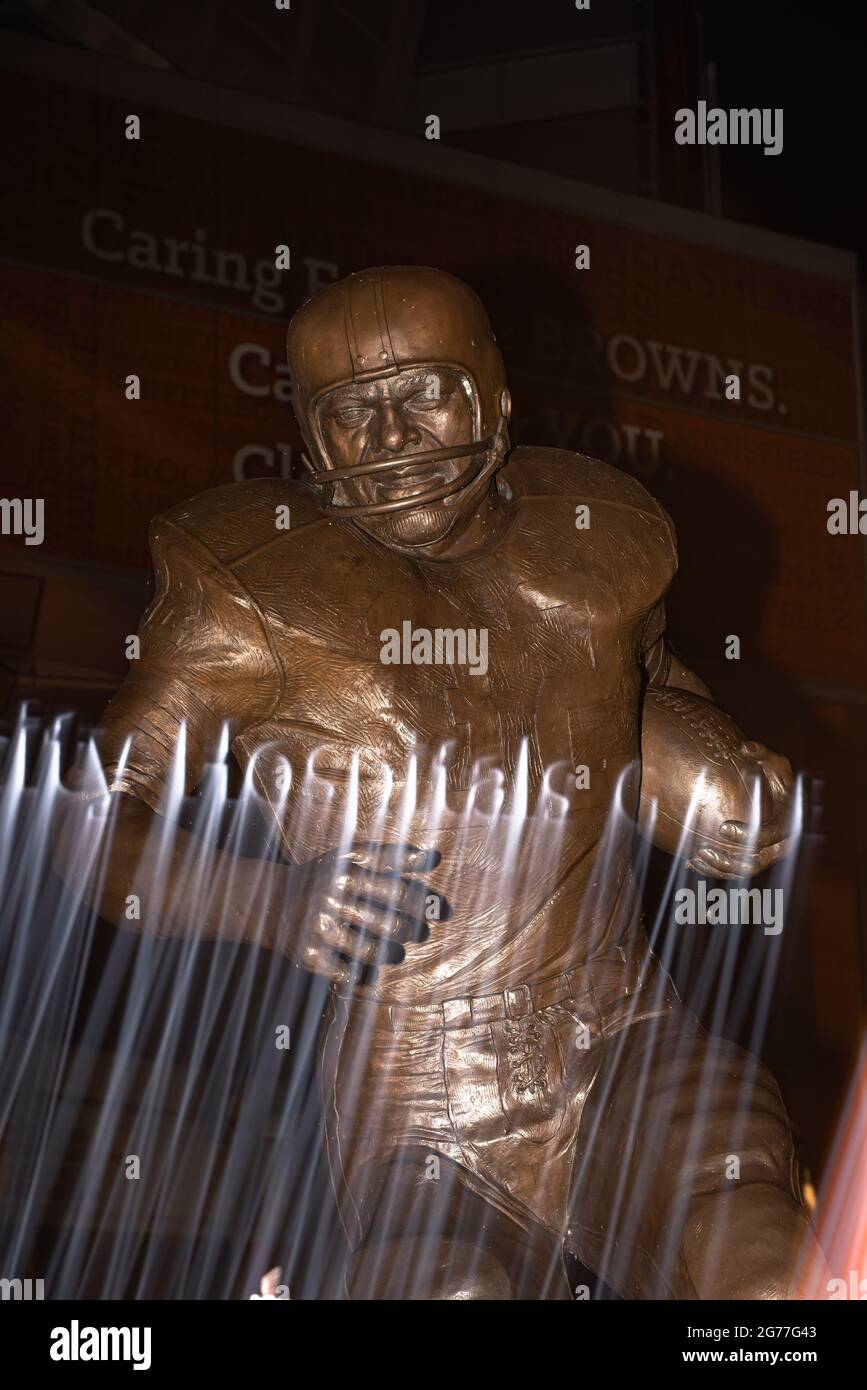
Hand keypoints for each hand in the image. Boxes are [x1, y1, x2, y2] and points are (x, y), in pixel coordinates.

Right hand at [283, 841, 441, 983]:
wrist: (270, 901)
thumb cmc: (325, 877)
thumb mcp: (352, 858)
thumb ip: (393, 857)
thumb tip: (436, 859)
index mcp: (346, 870)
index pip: (398, 890)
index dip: (427, 903)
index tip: (444, 911)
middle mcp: (331, 896)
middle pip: (389, 922)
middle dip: (414, 931)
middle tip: (420, 933)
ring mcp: (318, 927)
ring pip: (371, 950)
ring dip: (394, 955)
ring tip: (398, 953)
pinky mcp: (307, 954)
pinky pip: (347, 972)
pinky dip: (364, 974)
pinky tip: (371, 970)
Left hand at [688, 742, 800, 879]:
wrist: (766, 790)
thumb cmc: (770, 772)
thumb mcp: (771, 760)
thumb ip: (761, 753)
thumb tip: (745, 748)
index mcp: (789, 822)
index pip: (772, 836)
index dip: (748, 835)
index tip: (723, 828)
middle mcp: (780, 844)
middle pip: (756, 862)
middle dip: (729, 860)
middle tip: (703, 850)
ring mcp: (766, 854)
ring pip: (743, 870)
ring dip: (719, 868)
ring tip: (696, 857)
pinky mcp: (750, 857)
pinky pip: (733, 870)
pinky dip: (713, 869)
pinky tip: (692, 862)